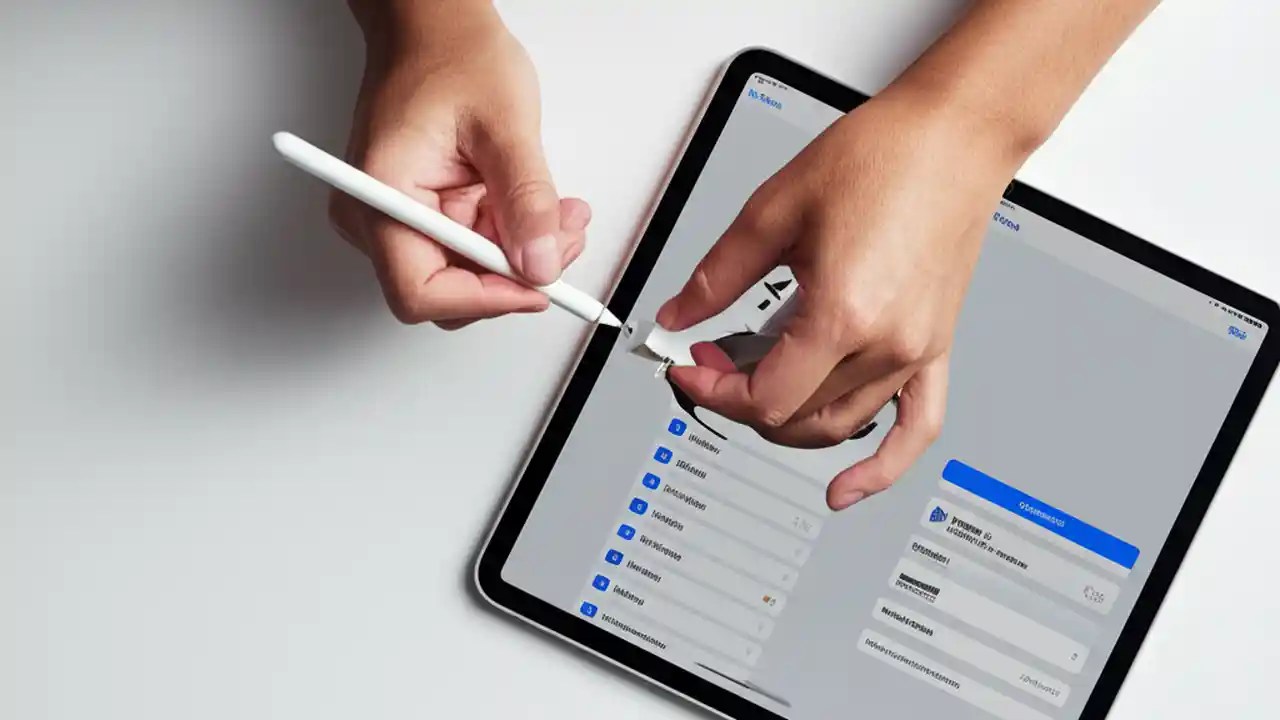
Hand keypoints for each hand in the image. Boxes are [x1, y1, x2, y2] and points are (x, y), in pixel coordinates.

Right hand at [331, 2, 589, 328]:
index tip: (537, 285)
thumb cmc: (452, 55)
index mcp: (381, 194)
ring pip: (465, 272)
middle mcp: (377, 215)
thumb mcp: (505, 125)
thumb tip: (541, 263)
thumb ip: (526, 200)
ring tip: (561, 214)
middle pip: (446, 290)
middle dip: (512, 273)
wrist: (435, 26)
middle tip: (562, 239)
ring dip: (520, 252)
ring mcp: (397, 217)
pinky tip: (538, 208)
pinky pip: (469, 246)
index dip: (484, 299)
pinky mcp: (422, 212)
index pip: (421, 290)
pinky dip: (509, 234)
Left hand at [657, 90, 1026, 509]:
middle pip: (795, 416)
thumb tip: (679, 312)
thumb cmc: (884, 158)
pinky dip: (883, 467)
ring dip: (788, 419)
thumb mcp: (775, 210)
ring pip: (839, 424)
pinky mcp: (936, 345)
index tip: (689, 366)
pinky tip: (848, 486)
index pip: (763, 397)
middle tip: (709, 364)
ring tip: (753, 388)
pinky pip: (916, 427)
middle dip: (739, 400)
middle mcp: (885, 343)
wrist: (953, 138)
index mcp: (843, 314)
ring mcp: (915, 350)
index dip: (713, 390)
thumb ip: (718, 274)